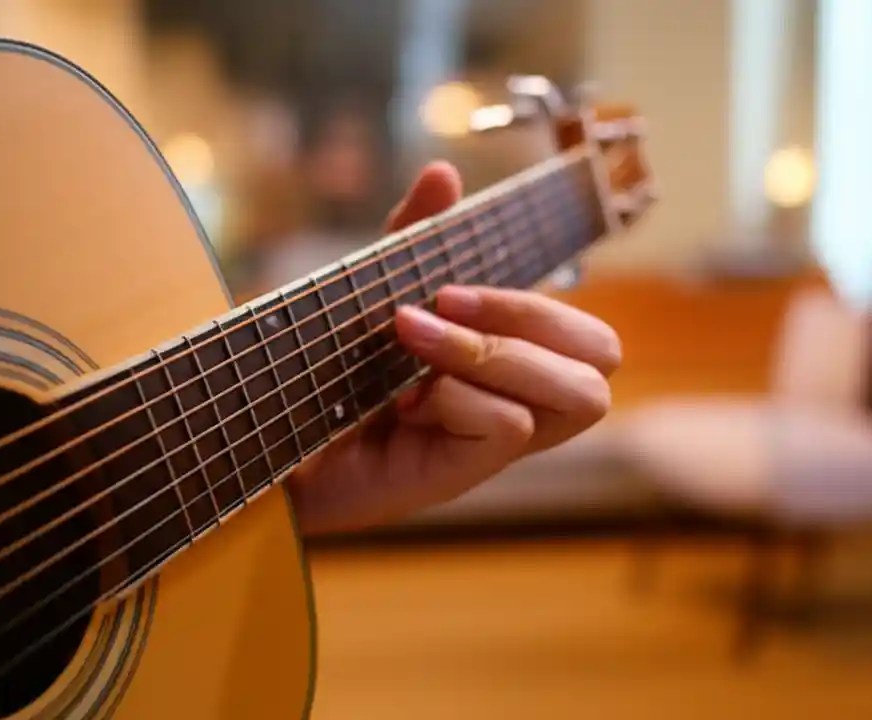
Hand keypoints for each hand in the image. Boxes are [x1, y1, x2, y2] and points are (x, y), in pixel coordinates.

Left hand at [287, 162, 620, 534]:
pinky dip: (457, 397)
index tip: (449, 288)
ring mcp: (493, 447)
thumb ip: (415, 237)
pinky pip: (509, 424)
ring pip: (577, 396)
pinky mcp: (462, 474)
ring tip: (415, 343)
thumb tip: (444, 172)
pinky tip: (404, 404)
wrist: (266, 439)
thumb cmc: (328, 372)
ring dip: (493, 351)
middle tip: (441, 306)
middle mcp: (517, 407)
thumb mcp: (376, 291)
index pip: (591, 337)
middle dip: (530, 313)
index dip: (540, 304)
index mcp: (510, 367)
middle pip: (605, 358)